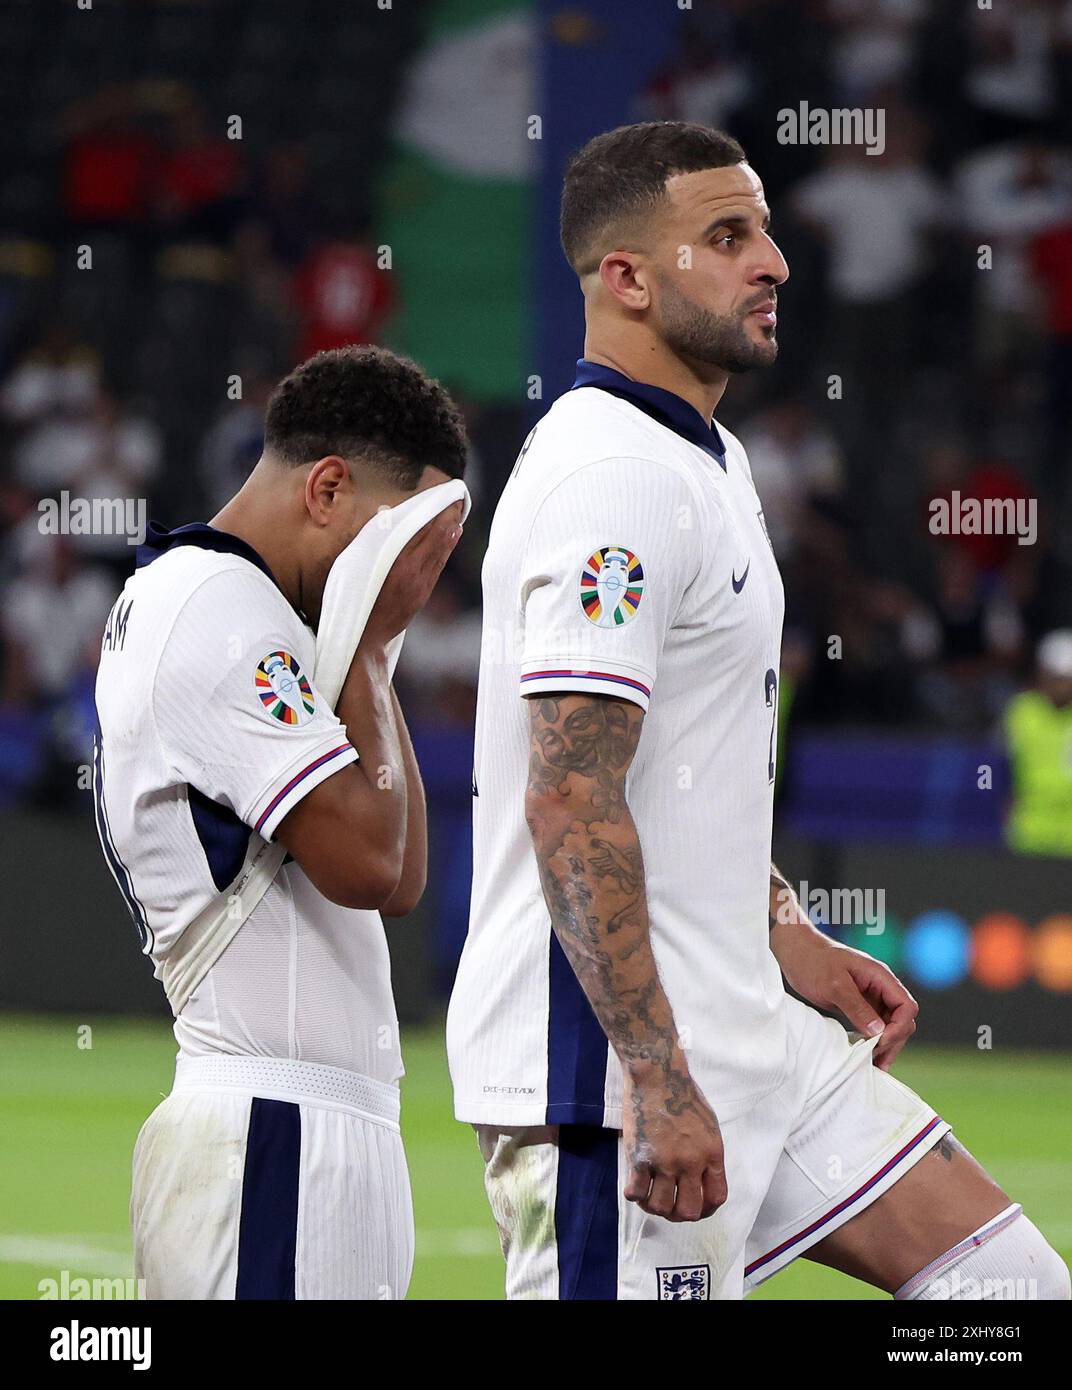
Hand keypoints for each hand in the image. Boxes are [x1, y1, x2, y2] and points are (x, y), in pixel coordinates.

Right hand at [361, 502, 462, 645]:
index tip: (446, 498)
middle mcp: (415, 573)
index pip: (425, 531)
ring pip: (441, 553)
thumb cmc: (355, 601)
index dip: (438, 513)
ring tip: (457, 517)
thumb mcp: (356, 566)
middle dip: (449, 519)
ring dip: (450, 533)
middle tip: (457, 501)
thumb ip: (372, 538)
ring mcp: (422, 585)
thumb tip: (385, 512)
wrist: (367, 638)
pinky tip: (451, 539)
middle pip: (438, 540)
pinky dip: (445, 550)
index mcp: (399, 563)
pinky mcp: (423, 594)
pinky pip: (438, 566)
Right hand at [622, 1061, 726, 1221]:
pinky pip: (636, 1193)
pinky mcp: (641, 1158)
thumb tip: (700, 1177)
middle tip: (669, 1205)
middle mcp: (692, 1163)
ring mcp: (665, 1162)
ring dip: (654, 1206)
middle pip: (689, 1211)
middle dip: (679, 1214)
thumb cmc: (682, 1094)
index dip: (705, 1209)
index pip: (716, 1197)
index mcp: (712, 1153)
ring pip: (661, 1207)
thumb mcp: (708, 1125)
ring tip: (649, 1195)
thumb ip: (706, 1153)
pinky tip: (634, 1184)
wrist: (657, 1075)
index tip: (693, 1207)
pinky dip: (635, 1194)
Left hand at [775, 929, 917, 1070]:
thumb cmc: (813, 961)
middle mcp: (880, 986)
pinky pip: (874, 1024)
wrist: (794, 951)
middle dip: (894, 1041)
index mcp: (880, 976)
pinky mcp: (858, 1004)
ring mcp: (870, 996)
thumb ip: (857, 1007)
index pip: (906, 1006)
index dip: (899, 1027)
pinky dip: (873, 1040)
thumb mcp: (834, 984)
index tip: (880, 1041)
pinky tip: (865, 1054)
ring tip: (875, 1065)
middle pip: (902, 1019)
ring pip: (890, 1025)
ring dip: (886, 1044)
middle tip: (877, 1060)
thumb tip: (878, 1031)